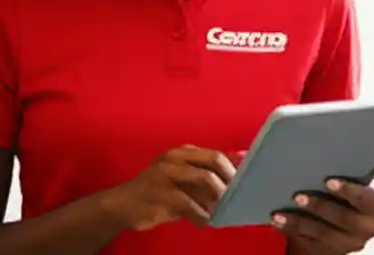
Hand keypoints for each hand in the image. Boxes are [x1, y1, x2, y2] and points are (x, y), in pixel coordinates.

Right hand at [102, 145, 235, 230]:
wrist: (121, 205)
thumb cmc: (159, 192)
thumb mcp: (183, 180)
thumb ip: (207, 175)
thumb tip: (240, 168)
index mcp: (184, 152)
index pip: (218, 154)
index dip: (237, 167)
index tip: (252, 179)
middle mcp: (175, 158)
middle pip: (214, 161)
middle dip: (230, 180)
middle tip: (237, 197)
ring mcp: (165, 173)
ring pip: (203, 178)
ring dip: (217, 198)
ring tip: (220, 211)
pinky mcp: (157, 192)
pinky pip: (187, 202)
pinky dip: (200, 214)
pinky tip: (204, 221)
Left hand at [272, 179, 373, 253]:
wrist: (334, 221)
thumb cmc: (339, 196)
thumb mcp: (345, 186)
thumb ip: (342, 175)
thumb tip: (319, 152)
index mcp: (373, 207)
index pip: (365, 199)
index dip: (348, 191)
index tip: (327, 181)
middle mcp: (365, 228)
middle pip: (344, 218)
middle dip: (320, 207)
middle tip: (298, 196)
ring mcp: (347, 244)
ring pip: (323, 234)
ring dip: (300, 222)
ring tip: (281, 212)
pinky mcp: (329, 253)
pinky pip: (310, 244)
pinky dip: (292, 231)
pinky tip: (279, 221)